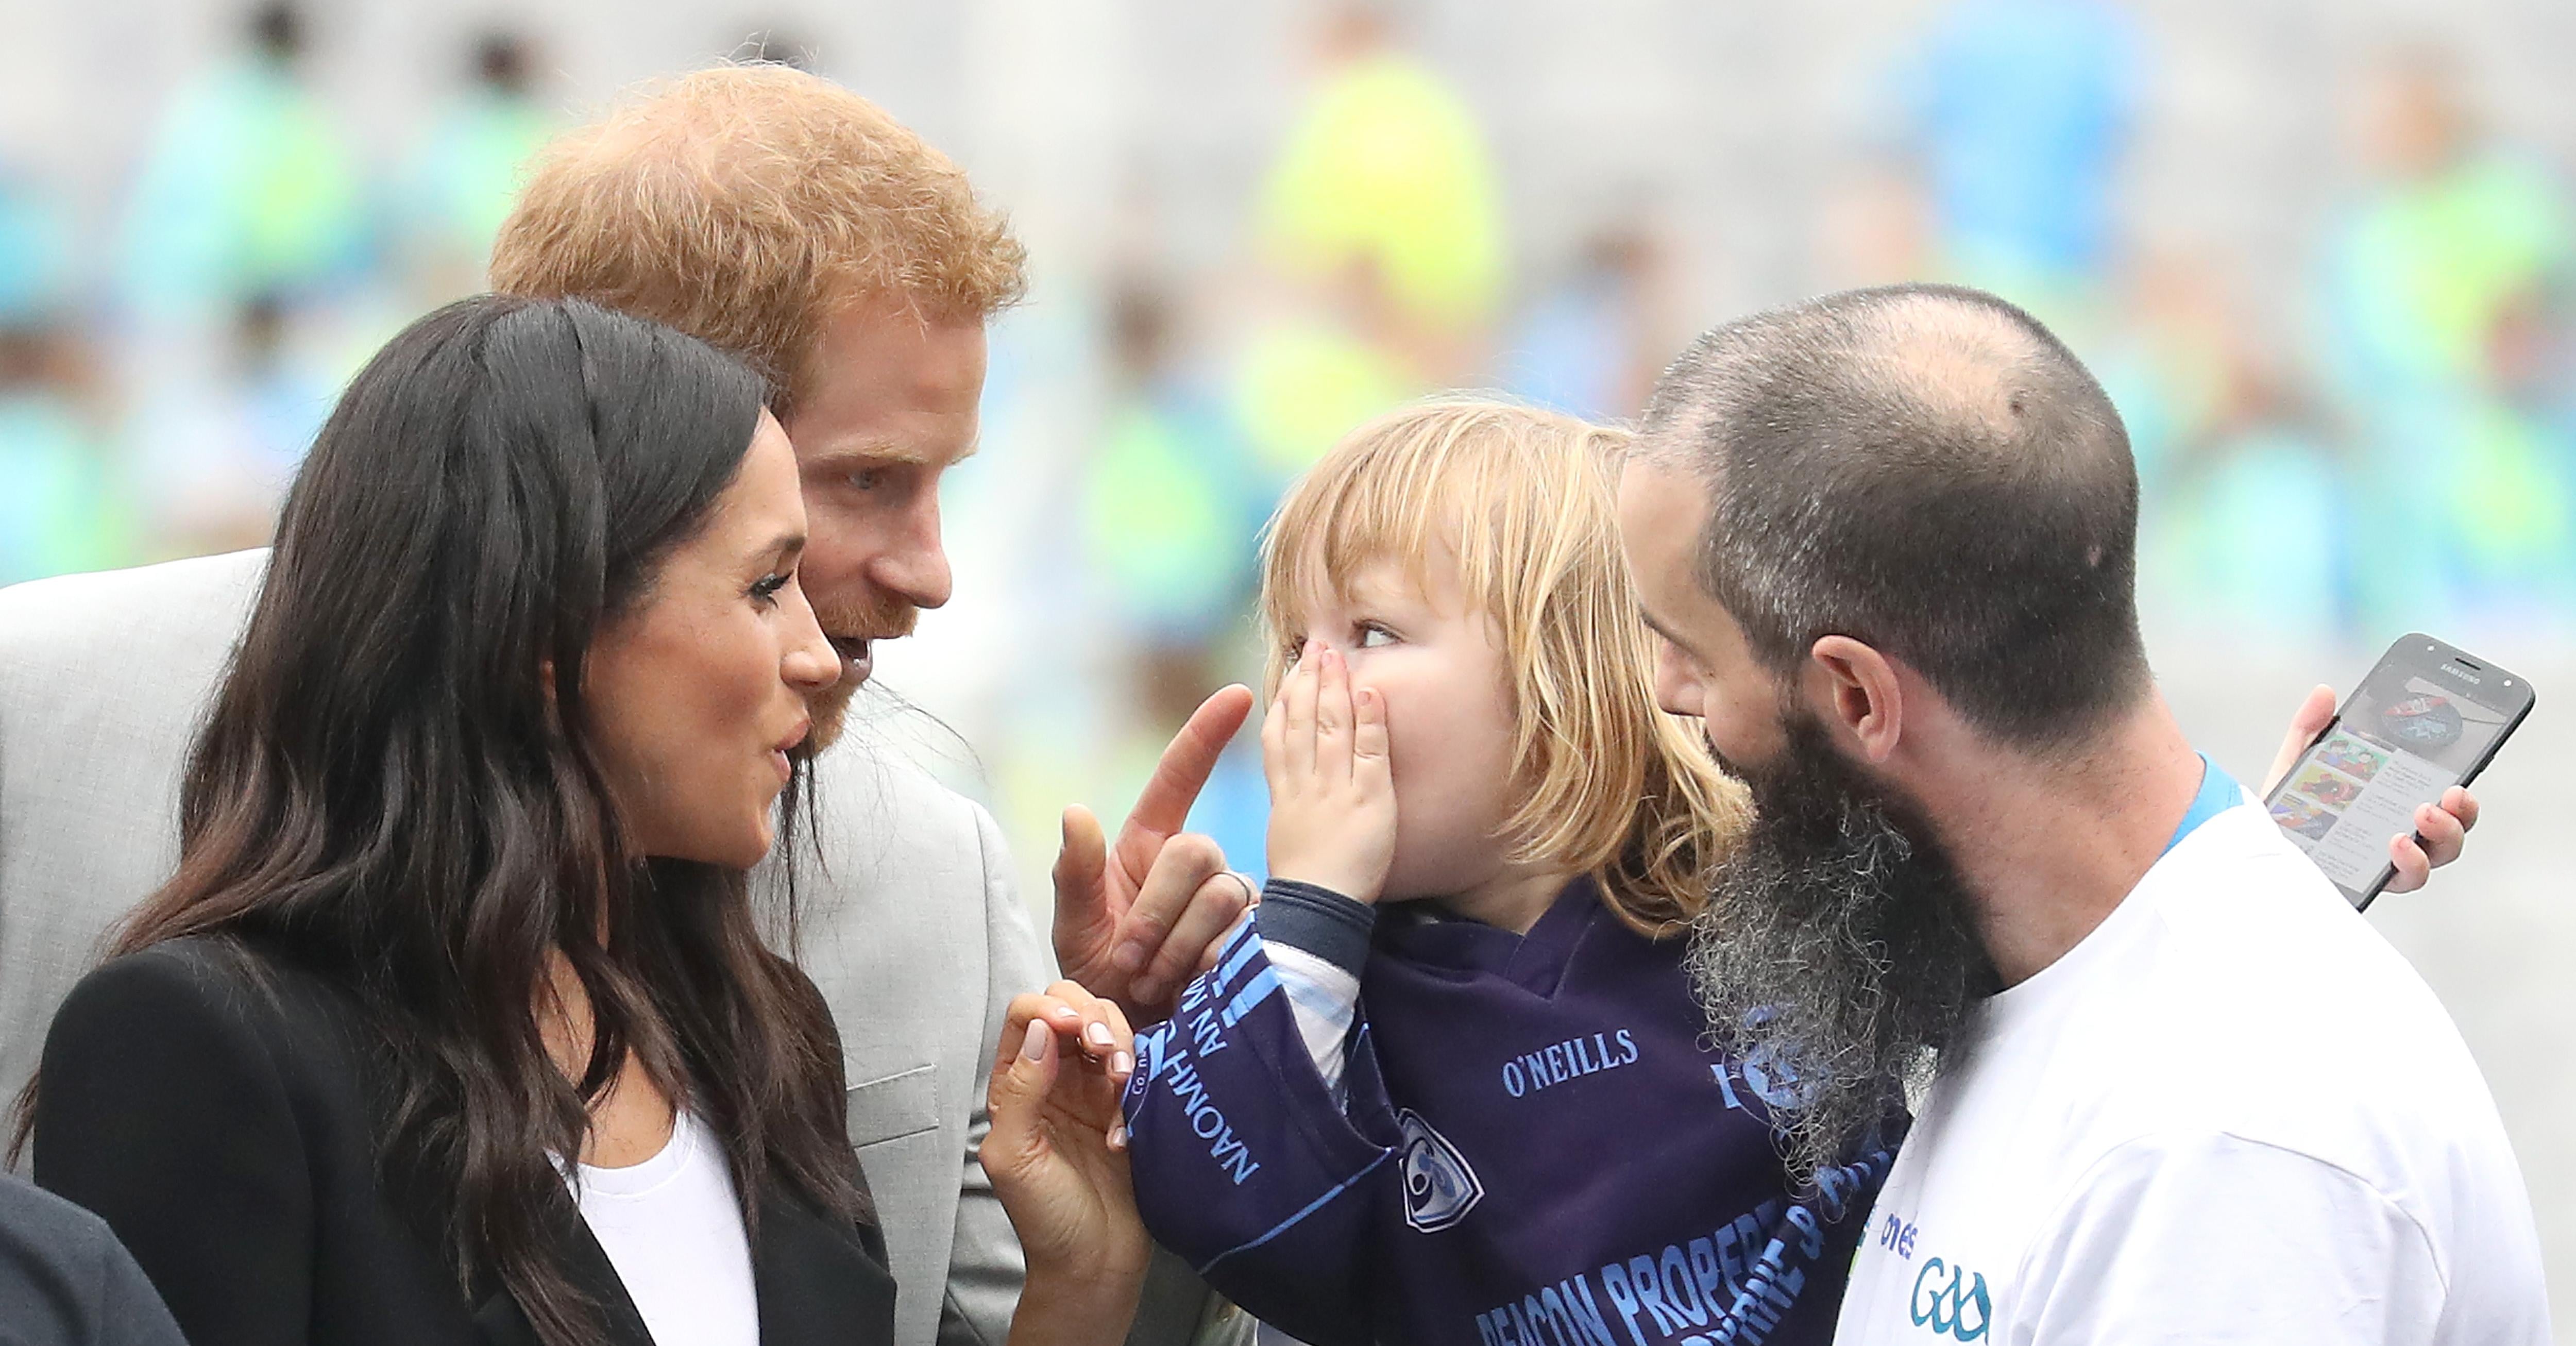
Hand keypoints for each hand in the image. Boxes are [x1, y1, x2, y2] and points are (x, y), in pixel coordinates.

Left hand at [984, 982, 1148, 1290]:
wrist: (1095, 1263)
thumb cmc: (1046, 1219)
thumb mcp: (1014, 1155)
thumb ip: (1021, 1089)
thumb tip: (1042, 1028)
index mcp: (1016, 1086)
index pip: (1026, 1018)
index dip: (1049, 1010)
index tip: (1073, 1029)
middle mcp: (1055, 1078)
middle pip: (1073, 1008)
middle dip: (1092, 1017)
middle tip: (1103, 1050)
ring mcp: (1095, 1089)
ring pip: (1111, 1029)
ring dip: (1120, 1044)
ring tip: (1123, 1081)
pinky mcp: (1130, 1104)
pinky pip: (1141, 1065)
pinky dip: (1141, 1078)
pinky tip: (1128, 1123)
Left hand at [1053, 686, 1258, 1024]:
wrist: (1132, 1037)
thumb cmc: (1099, 978)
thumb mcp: (1076, 927)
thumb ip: (1076, 872)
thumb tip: (1077, 812)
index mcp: (1147, 844)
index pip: (1179, 777)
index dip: (1207, 735)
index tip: (1238, 694)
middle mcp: (1194, 862)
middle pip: (1195, 850)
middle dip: (1157, 911)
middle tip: (1130, 960)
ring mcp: (1228, 898)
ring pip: (1221, 895)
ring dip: (1177, 946)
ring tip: (1153, 980)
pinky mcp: (1253, 938)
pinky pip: (1240, 936)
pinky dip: (1202, 967)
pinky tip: (1186, 989)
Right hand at [1263, 641, 1394, 901]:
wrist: (1319, 912)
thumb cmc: (1308, 886)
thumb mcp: (1286, 836)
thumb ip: (1290, 802)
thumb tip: (1292, 777)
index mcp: (1284, 795)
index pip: (1279, 738)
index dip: (1285, 702)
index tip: (1291, 673)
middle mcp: (1306, 786)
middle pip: (1305, 722)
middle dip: (1310, 681)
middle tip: (1316, 647)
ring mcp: (1337, 790)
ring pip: (1332, 727)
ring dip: (1335, 688)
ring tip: (1338, 655)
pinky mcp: (1369, 800)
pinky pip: (1369, 752)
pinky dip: (1370, 721)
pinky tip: (1370, 693)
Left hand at [2263, 684, 2478, 894]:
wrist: (2248, 846)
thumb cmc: (2284, 808)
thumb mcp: (2296, 763)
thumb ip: (2310, 727)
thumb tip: (2325, 691)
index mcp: (2391, 807)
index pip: (2441, 801)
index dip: (2461, 794)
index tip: (2462, 775)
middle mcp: (2398, 840)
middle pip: (2449, 833)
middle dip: (2461, 814)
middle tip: (2452, 794)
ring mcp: (2385, 865)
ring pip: (2434, 859)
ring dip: (2443, 834)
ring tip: (2423, 813)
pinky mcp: (2367, 884)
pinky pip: (2400, 880)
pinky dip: (2408, 862)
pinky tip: (2394, 842)